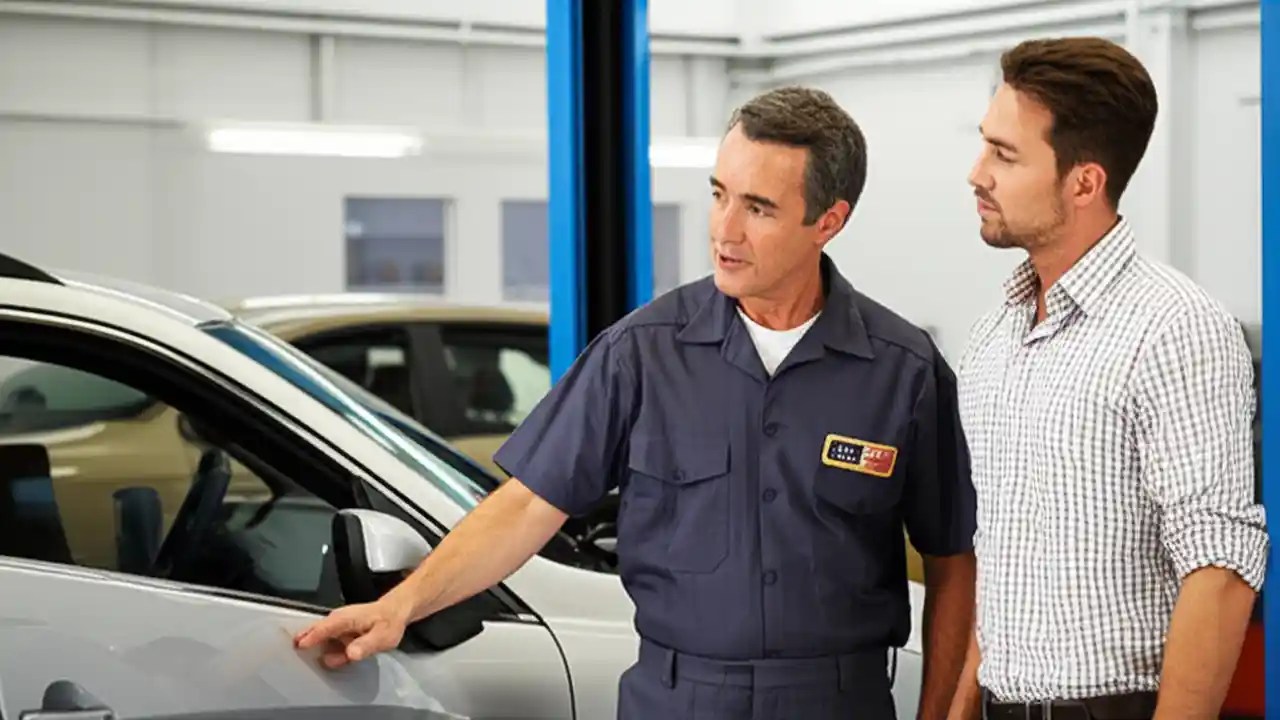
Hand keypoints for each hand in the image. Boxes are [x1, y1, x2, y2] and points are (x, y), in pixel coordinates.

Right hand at [293, 598, 411, 668]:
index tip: (300, 646)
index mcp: (346, 618)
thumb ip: (366, 645)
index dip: (311, 637)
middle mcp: (339, 619)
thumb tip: (351, 653)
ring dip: (311, 642)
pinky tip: (324, 655)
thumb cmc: (389, 621)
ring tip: (302, 650)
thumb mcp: (382, 636)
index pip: (324, 628)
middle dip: (303, 637)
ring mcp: (339, 624)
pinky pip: (328, 639)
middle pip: (316, 629)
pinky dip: (321, 645)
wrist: (394, 613)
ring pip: (320, 634)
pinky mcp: (340, 630)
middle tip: (292, 647)